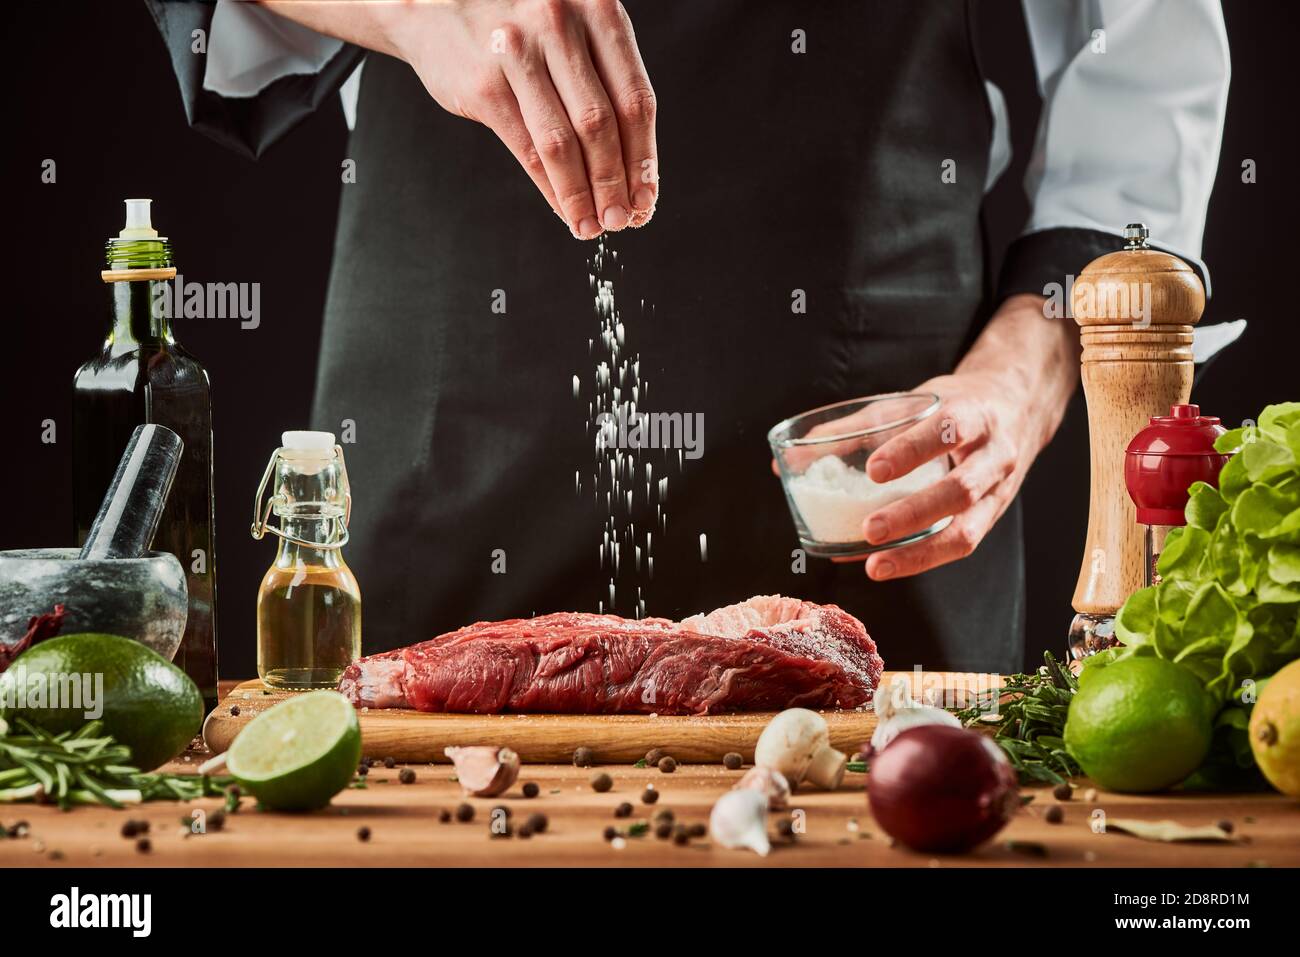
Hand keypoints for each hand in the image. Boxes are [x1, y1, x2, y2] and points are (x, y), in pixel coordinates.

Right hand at [385, 0, 658, 237]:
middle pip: (602, 124)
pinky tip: (564, 209)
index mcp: (597, 10)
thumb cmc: (518, 25)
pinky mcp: (484, 85)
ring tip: (593, 225)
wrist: (434, 5)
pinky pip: (528, 150)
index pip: (634, 100)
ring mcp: (517, 52)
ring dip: (583, 195)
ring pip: (563, 143)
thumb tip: (635, 166)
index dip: (644, 158)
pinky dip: (551, 188)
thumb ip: (602, 78)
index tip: (646, 197)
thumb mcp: (571, 30)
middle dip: (616, 183)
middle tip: (622, 221)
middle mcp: (559, 24)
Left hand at [767, 294, 1076, 579]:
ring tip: (875, 565)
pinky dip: (921, 558)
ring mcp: (998, 492)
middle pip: (960, 489)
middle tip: (869, 529)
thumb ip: (856, 426)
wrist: (1019, 410)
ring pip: (966, 530)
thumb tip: (788, 458)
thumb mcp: (915, 401)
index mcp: (975, 415)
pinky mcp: (991, 518)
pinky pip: (961, 545)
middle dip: (913, 513)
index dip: (911, 450)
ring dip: (918, 552)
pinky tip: (885, 565)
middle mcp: (994, 456)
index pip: (948, 429)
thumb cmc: (955, 405)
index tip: (874, 469)